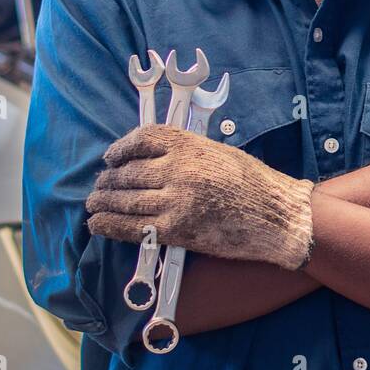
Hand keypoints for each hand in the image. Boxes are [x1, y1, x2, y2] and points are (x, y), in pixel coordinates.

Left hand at [85, 125, 314, 268]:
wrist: (275, 216)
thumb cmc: (253, 183)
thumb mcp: (219, 153)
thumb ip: (186, 153)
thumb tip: (149, 160)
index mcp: (190, 145)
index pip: (142, 139)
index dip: (120, 149)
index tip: (111, 158)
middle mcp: (179, 170)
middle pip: (129, 172)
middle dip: (108, 180)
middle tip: (99, 186)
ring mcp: (175, 201)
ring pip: (125, 200)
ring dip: (104, 202)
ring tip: (94, 204)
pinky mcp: (176, 230)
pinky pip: (131, 227)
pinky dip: (109, 225)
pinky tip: (98, 224)